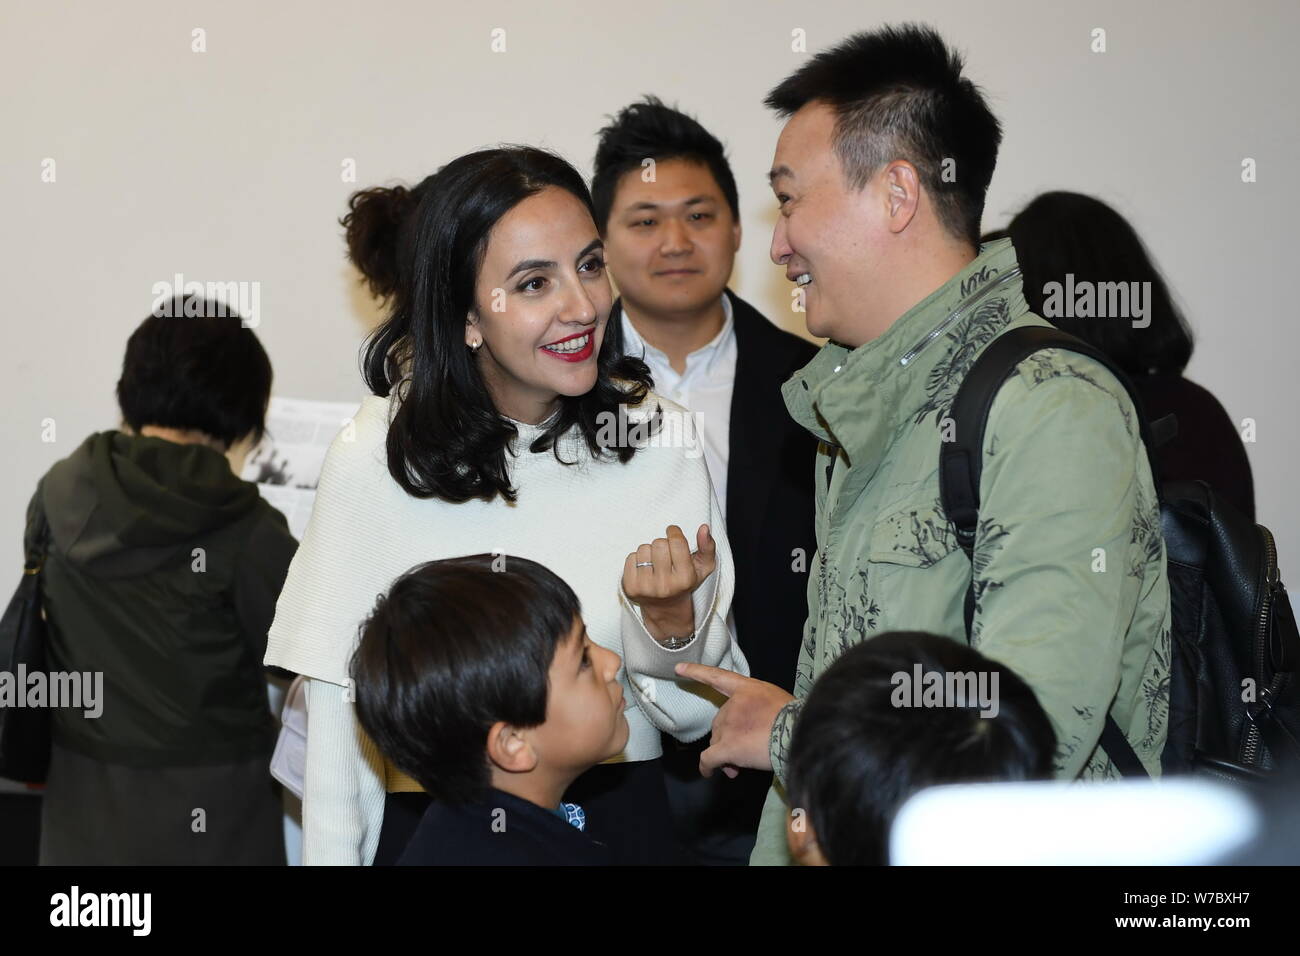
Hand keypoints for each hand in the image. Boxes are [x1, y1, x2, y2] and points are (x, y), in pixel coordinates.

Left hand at [622, 524, 716, 638]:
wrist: (666, 608)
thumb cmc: (685, 583)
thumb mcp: (703, 568)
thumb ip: (707, 547)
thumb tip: (704, 528)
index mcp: (685, 579)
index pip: (677, 542)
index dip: (674, 532)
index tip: (673, 533)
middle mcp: (665, 585)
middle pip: (659, 543)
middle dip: (662, 544)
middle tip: (665, 554)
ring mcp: (646, 587)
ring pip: (643, 549)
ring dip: (649, 551)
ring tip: (655, 563)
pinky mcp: (631, 588)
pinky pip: (630, 558)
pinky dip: (637, 559)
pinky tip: (645, 569)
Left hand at [673, 662, 794, 778]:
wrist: (799, 733)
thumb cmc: (796, 719)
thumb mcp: (776, 703)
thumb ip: (757, 710)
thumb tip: (747, 737)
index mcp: (747, 689)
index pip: (718, 677)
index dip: (697, 672)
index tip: (678, 669)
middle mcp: (733, 704)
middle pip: (719, 722)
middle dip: (727, 738)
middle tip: (741, 753)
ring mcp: (729, 725)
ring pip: (717, 742)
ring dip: (725, 754)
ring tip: (739, 767)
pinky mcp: (727, 746)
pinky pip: (709, 758)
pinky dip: (707, 766)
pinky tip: (708, 772)